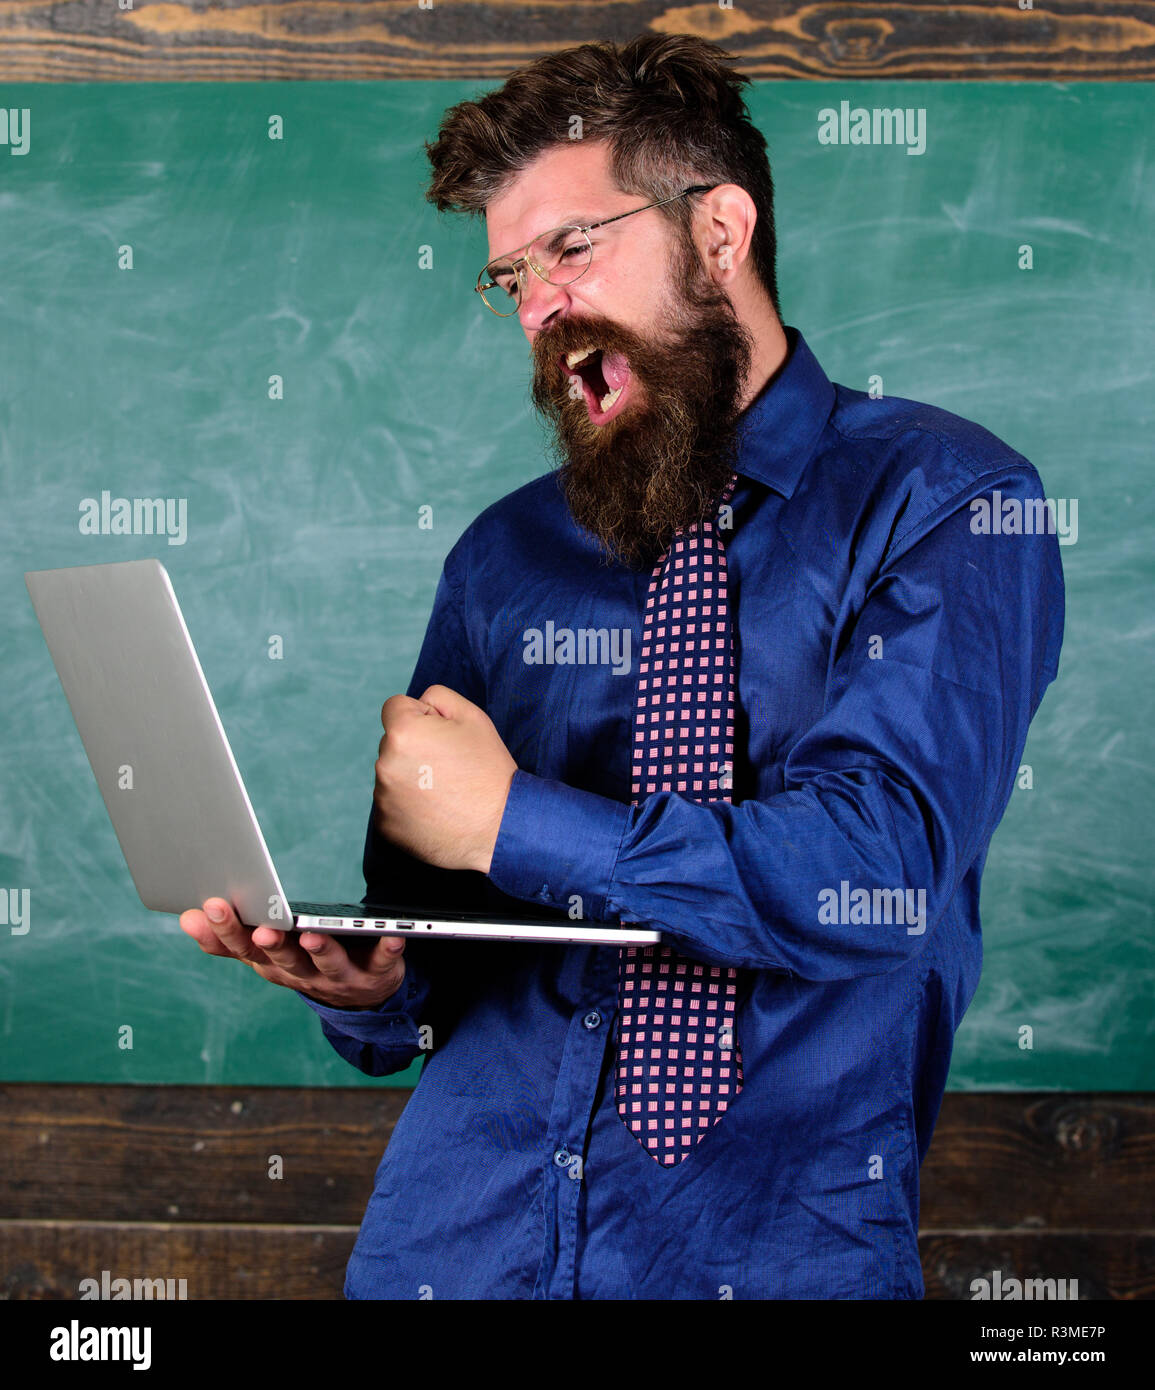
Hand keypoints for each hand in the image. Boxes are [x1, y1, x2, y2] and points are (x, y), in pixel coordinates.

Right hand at [179, 897, 405, 1009]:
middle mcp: (302, 975)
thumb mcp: (265, 952)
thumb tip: (188, 917)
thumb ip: (229, 938)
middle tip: (260, 929)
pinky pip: (383, 961)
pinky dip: (388, 949)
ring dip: (320, 950)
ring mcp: (339, 978)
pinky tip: (393, 936)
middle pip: (283, 961)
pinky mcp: (376, 973)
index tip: (210, 905)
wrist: (360, 994)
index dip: (226, 932)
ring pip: (328, 966)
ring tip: (312, 933)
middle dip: (270, 944)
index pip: (243, 950)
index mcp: (272, 965)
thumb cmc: (304, 961)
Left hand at [374, 684, 516, 873]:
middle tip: (448, 767)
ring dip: (409, 777)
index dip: (421, 716)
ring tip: (444, 791)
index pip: (395, 707)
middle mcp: (384, 764)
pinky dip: (407, 805)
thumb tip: (418, 706)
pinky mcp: (384, 824)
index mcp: (402, 732)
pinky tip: (435, 811)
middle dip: (414, 747)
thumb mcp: (472, 717)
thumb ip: (437, 697)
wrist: (498, 828)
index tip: (442, 736)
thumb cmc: (488, 770)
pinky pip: (391, 803)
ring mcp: (382, 798)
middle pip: (392, 742)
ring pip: (391, 773)